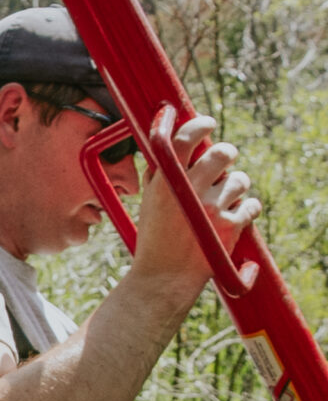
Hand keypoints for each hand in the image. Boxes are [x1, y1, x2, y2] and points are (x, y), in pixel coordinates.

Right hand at [131, 113, 259, 302]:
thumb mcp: (149, 202)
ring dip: (235, 188)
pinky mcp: (231, 226)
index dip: (199, 124)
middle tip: (224, 161)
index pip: (184, 138)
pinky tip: (231, 222)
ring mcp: (212, 208)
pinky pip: (251, 205)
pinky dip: (245, 211)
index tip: (208, 123)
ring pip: (240, 180)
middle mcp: (190, 191)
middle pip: (223, 153)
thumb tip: (174, 142)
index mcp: (166, 182)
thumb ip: (160, 172)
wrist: (164, 277)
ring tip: (220, 205)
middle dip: (227, 154)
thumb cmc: (155, 239)